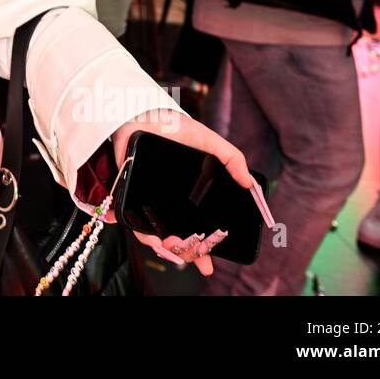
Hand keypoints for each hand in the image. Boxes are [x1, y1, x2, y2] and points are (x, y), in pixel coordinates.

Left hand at [110, 113, 252, 276]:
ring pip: (154, 234)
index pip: (197, 230)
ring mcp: (149, 201)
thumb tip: (249, 184)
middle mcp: (168, 203)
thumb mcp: (210, 142)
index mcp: (189, 198)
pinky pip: (133, 221)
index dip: (204, 249)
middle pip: (176, 237)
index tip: (209, 263)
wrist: (145, 115)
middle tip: (191, 257)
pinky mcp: (130, 194)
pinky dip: (141, 232)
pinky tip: (151, 236)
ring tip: (169, 246)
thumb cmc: (178, 129)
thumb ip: (233, 159)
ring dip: (162, 247)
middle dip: (185, 254)